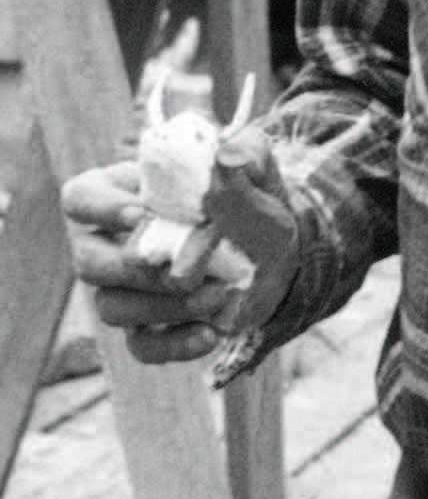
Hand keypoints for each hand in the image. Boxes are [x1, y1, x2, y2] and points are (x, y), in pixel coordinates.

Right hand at [62, 127, 299, 366]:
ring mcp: (123, 290)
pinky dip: (175, 344)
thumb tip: (230, 160)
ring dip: (163, 306)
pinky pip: (142, 347)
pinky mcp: (148, 328)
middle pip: (87, 262)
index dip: (100, 208)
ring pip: (111, 309)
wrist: (277, 254)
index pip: (79, 197)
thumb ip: (246, 151)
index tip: (141, 214)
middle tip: (184, 267)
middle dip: (135, 269)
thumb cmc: (248, 201)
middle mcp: (108, 244)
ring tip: (218, 294)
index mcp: (119, 193)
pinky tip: (211, 333)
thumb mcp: (254, 167)